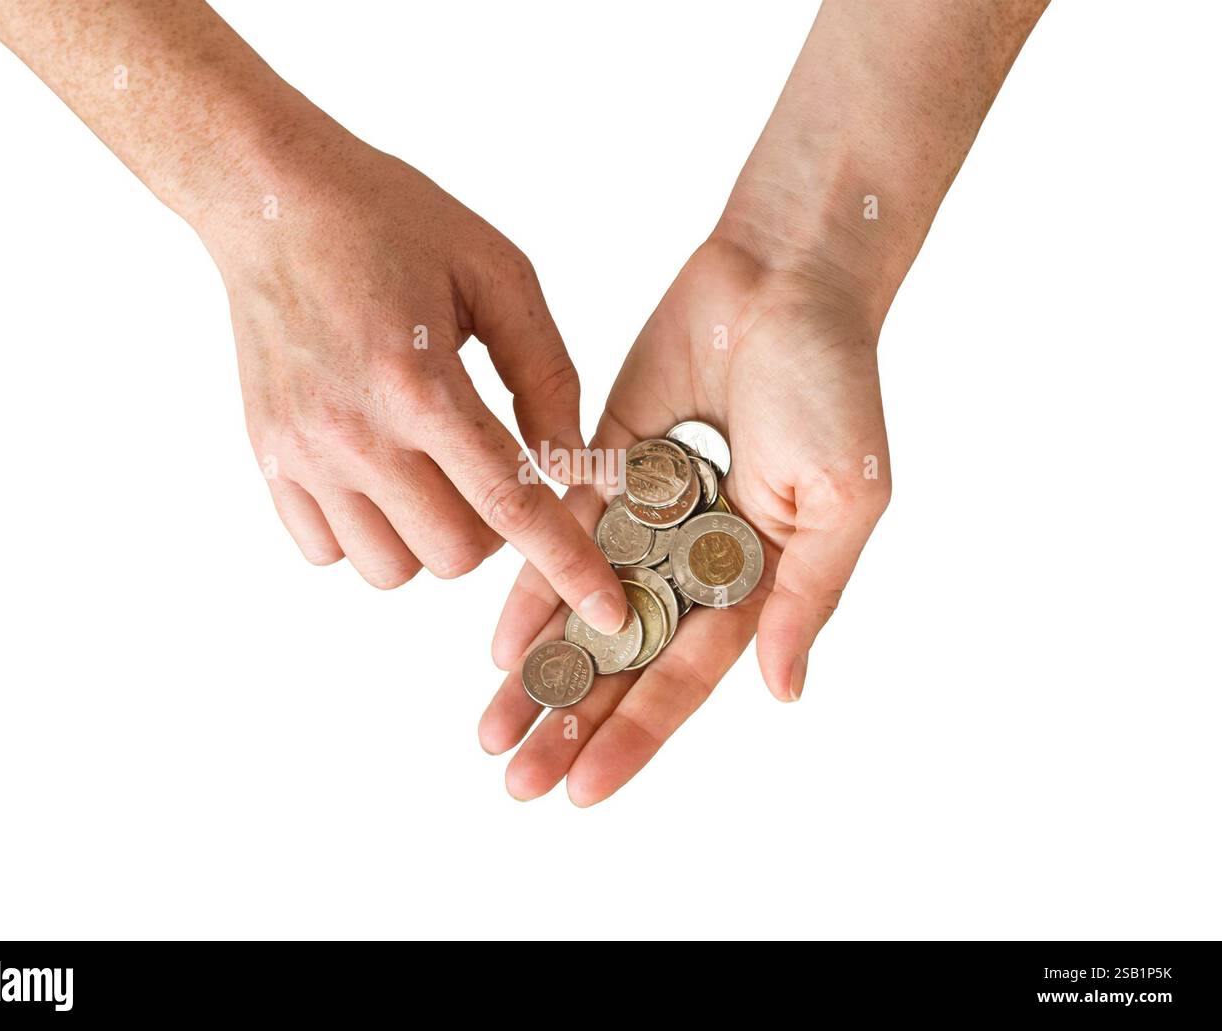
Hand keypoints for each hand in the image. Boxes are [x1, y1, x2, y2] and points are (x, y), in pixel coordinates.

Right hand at [203, 114, 628, 633]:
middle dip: (496, 532)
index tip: (609, 613)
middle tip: (492, 471)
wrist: (269, 197)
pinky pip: (328, 552)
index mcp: (421, 382)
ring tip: (431, 472)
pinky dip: (368, 534)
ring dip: (430, 539)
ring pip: (390, 570)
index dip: (568, 565)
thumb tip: (569, 463)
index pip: (511, 506)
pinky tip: (381, 475)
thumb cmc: (391, 221)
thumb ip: (546, 374)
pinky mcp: (269, 460)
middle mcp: (355, 432)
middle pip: (454, 555)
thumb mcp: (498, 273)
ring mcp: (303, 453)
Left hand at [479, 237, 890, 803]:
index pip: (685, 677)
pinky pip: (563, 537)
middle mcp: (698, 560)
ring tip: (491, 731)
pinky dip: (531, 585)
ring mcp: (650, 517)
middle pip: (625, 659)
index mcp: (758, 579)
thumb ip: (804, 598)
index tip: (581, 789)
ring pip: (585, 611)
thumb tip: (784, 692)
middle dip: (573, 720)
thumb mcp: (842, 503)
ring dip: (542, 670)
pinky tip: (498, 642)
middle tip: (517, 782)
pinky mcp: (609, 467)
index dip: (635, 735)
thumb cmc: (833, 387)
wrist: (783, 277)